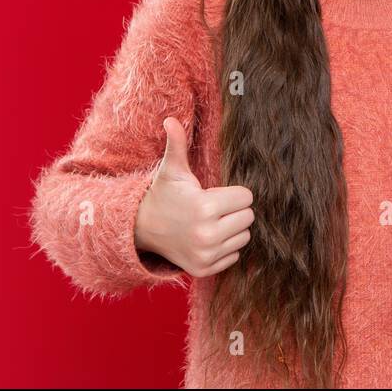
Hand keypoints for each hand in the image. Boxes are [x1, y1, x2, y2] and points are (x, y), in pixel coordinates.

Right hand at [135, 117, 253, 277]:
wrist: (142, 228)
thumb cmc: (164, 194)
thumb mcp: (171, 169)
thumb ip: (176, 144)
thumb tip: (170, 120)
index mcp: (205, 207)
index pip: (247, 198)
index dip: (233, 193)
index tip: (214, 193)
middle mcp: (207, 235)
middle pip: (248, 218)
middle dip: (234, 210)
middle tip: (213, 208)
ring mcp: (206, 255)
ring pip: (244, 237)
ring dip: (232, 229)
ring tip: (209, 222)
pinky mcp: (205, 270)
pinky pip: (234, 255)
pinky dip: (225, 247)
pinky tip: (206, 238)